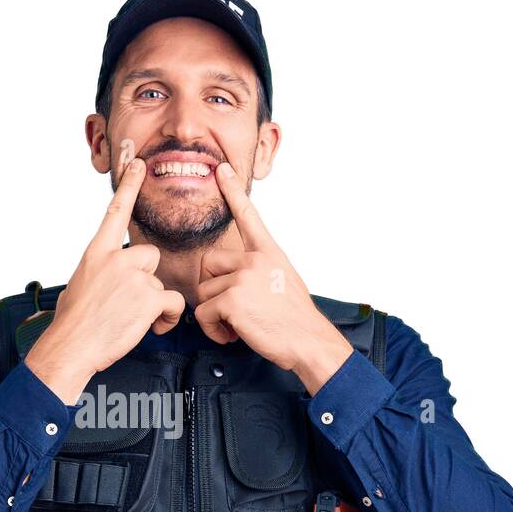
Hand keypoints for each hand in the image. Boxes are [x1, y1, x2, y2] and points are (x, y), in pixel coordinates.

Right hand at [25, 154, 186, 403]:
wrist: (71, 346)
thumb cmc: (74, 322)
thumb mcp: (81, 284)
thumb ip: (103, 270)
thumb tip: (113, 275)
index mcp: (97, 252)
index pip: (116, 211)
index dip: (129, 185)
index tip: (138, 162)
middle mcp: (116, 258)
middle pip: (150, 256)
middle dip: (145, 281)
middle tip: (127, 304)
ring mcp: (133, 276)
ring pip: (160, 283)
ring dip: (153, 304)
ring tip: (131, 320)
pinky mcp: (149, 297)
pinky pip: (173, 301)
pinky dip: (167, 317)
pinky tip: (152, 326)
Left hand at [195, 162, 352, 394]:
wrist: (309, 342)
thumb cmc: (296, 319)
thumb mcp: (283, 281)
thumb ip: (259, 271)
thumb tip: (233, 278)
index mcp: (269, 252)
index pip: (248, 216)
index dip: (232, 192)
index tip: (221, 170)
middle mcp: (255, 259)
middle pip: (209, 264)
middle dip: (214, 289)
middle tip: (235, 309)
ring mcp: (243, 277)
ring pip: (204, 292)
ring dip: (215, 314)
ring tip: (240, 325)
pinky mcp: (232, 299)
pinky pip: (203, 313)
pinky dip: (212, 330)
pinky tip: (233, 335)